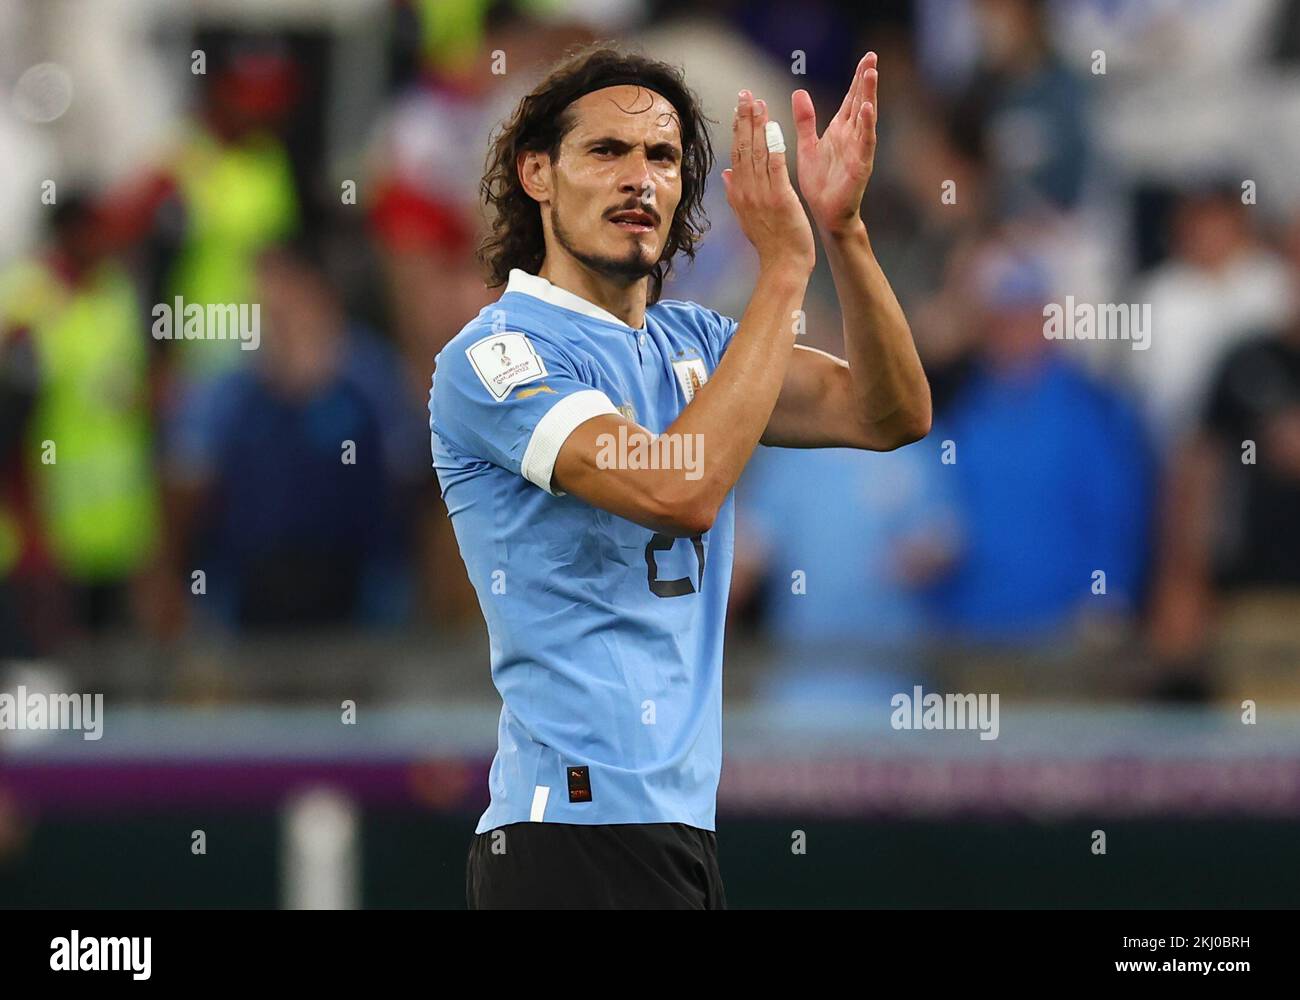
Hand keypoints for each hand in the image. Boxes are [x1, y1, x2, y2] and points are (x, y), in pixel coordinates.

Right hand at [722, 90, 814, 273]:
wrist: (782, 266)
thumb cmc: (770, 244)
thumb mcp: (746, 218)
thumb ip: (735, 194)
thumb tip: (725, 174)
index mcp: (739, 194)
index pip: (736, 155)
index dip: (737, 129)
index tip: (737, 108)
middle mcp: (747, 191)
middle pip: (743, 148)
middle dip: (744, 119)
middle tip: (745, 95)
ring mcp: (763, 194)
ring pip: (757, 152)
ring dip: (757, 125)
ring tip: (757, 102)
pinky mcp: (780, 197)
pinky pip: (775, 166)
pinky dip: (773, 145)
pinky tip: (774, 126)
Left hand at [792, 51, 878, 235]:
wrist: (826, 214)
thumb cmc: (820, 183)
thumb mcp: (807, 146)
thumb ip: (805, 120)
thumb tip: (799, 91)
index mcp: (840, 130)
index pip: (851, 98)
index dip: (857, 78)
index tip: (866, 56)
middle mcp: (852, 136)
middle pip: (860, 102)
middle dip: (866, 79)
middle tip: (872, 56)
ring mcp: (858, 150)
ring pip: (865, 117)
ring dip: (869, 95)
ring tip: (871, 73)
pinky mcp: (861, 165)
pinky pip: (865, 142)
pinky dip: (867, 125)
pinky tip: (867, 109)